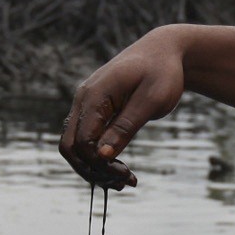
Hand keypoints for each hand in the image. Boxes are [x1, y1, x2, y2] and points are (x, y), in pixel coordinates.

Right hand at [60, 27, 187, 188]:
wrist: (165, 51)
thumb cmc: (162, 72)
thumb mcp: (150, 101)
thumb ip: (125, 127)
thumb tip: (103, 156)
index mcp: (95, 95)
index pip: (82, 141)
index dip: (100, 164)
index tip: (126, 175)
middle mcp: (83, 100)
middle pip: (70, 146)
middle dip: (92, 170)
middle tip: (124, 183)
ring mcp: (86, 104)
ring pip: (75, 145)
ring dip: (94, 167)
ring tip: (124, 180)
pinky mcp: (94, 110)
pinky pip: (86, 138)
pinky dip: (99, 156)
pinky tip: (120, 167)